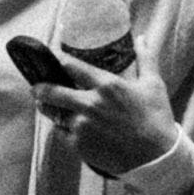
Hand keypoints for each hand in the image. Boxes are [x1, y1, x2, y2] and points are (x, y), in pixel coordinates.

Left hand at [7, 33, 187, 181]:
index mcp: (107, 85)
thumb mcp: (153, 85)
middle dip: (40, 88)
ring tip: (46, 105)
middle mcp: (90, 104)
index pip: (71, 65)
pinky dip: (63, 129)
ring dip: (49, 108)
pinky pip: (62, 133)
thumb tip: (141, 37)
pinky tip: (67, 127)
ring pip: (55, 113)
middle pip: (53, 91)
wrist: (157, 158)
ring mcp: (82, 125)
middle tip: (36, 87)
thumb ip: (146, 58)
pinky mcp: (79, 144)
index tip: (50, 56)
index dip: (57, 59)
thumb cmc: (156, 119)